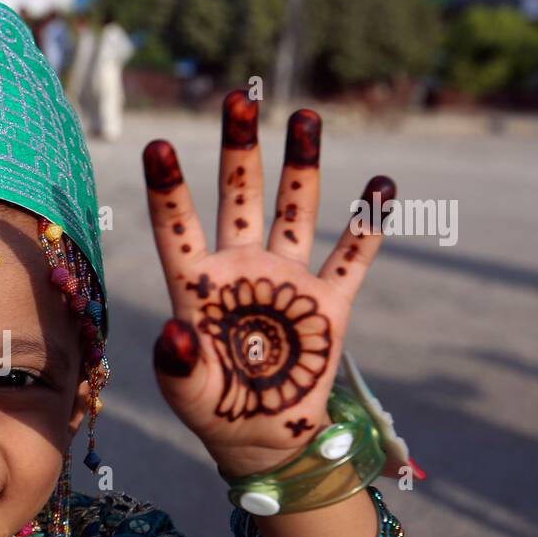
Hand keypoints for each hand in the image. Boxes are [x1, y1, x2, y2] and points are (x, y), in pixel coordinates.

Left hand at [142, 90, 395, 476]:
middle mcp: (241, 269)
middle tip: (238, 98)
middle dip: (238, 150)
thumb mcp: (189, 395)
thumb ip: (177, 368)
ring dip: (300, 166)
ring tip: (305, 116)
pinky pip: (352, 256)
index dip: (168, 189)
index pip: (177, 228)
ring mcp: (287, 281)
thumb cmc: (214, 412)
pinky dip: (367, 224)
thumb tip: (172, 335)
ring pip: (294, 210)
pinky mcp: (329, 303)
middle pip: (238, 198)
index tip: (155, 144)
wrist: (265, 439)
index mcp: (198, 286)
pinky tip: (382, 186)